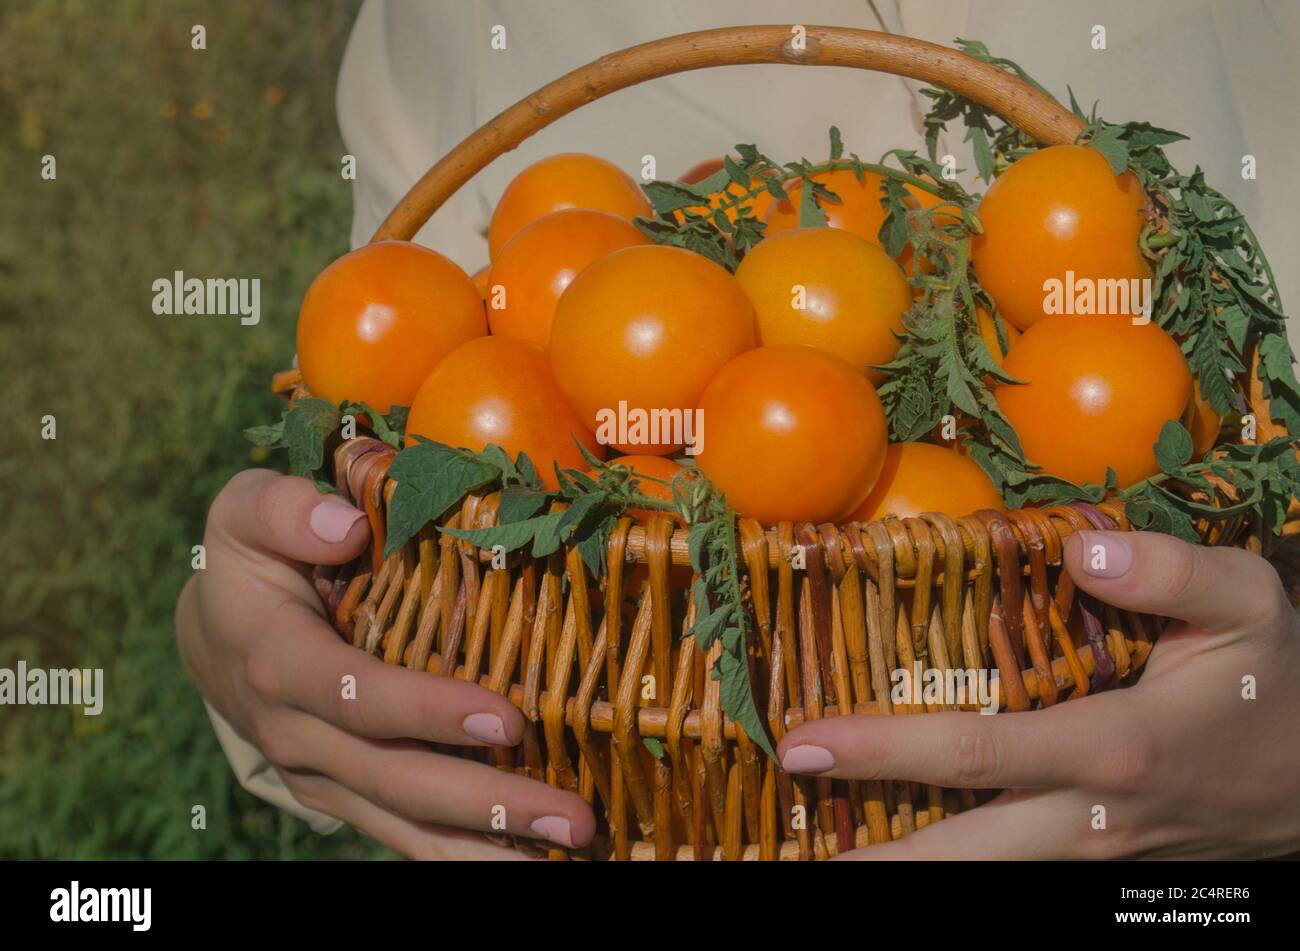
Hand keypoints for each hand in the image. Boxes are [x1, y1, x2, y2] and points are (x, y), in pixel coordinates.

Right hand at [176, 469, 594, 858]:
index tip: (509, 721)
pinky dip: (466, 853)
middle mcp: (299, 735)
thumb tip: (345, 525)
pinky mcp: (344, 795)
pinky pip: (406, 831)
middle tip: (573, 819)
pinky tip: (530, 860)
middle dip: (490, 804)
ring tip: (570, 857)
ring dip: (490, 847)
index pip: (361, 696)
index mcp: (280, 662)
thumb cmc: (251, 559)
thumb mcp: (245, 510)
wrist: (214, 634)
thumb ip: (284, 509)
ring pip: (407, 823)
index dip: (431, 712)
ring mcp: (322, 776)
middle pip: (400, 780)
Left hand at [778, 530, 1299, 858]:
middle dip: (872, 856)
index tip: (806, 741)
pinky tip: (897, 845)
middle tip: (787, 833)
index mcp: (1114, 750)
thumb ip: (1170, 571)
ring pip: (984, 873)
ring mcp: (1095, 857)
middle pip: (962, 852)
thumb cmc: (1277, 682)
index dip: (883, 750)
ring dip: (904, 867)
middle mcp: (1092, 820)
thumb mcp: (1249, 603)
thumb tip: (1079, 548)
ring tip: (820, 852)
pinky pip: (1011, 868)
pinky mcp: (1099, 867)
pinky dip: (950, 863)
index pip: (975, 754)